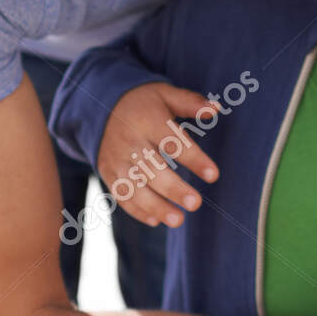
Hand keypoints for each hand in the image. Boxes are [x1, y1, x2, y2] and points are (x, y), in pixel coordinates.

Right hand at [96, 82, 219, 226]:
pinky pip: (120, 196)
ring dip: (155, 206)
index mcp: (147, 120)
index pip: (172, 142)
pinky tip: (156, 221)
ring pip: (134, 188)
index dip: (194, 159)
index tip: (213, 175)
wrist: (101, 106)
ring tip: (179, 220)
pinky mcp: (108, 173)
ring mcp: (116, 159)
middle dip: (173, 189)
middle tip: (195, 204)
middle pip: (151, 168)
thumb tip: (215, 109)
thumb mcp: (166, 94)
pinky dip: (137, 211)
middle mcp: (129, 141)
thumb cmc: (144, 103)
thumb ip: (190, 103)